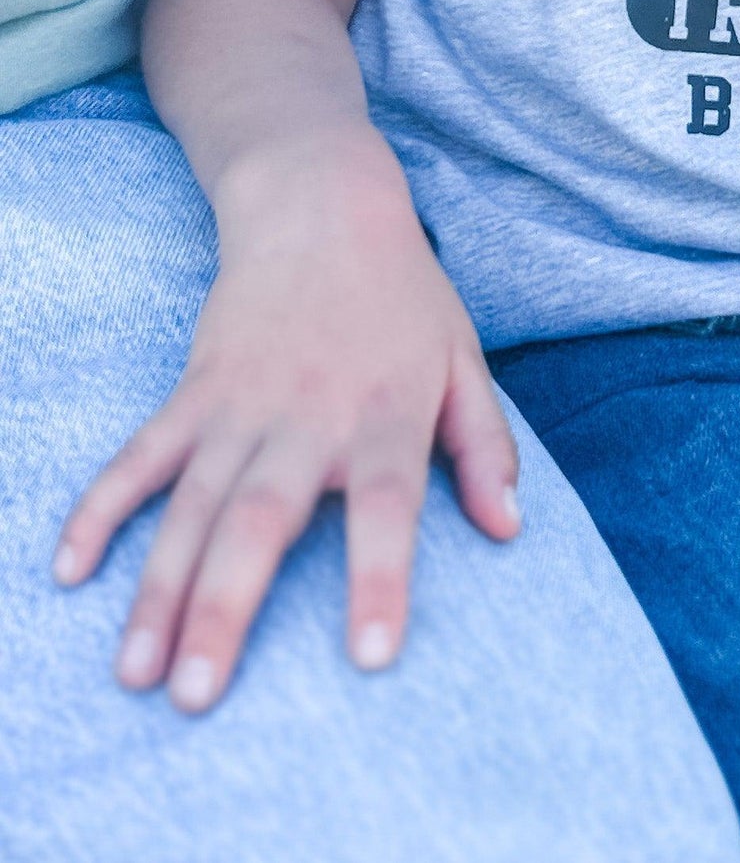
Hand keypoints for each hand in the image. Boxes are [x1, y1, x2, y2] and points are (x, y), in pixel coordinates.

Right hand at [52, 143, 519, 712]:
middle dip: (225, 608)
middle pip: (263, 519)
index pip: (388, 509)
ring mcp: (242, 403)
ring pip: (191, 504)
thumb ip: (486, 446)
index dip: (380, 579)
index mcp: (388, 416)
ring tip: (135, 671)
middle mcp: (310, 417)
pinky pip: (140, 455)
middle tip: (195, 696)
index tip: (369, 656)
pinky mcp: (195, 389)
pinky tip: (70, 570)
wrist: (323, 205)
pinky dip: (102, 508)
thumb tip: (508, 528)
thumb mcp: (464, 360)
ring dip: (158, 587)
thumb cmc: (403, 295)